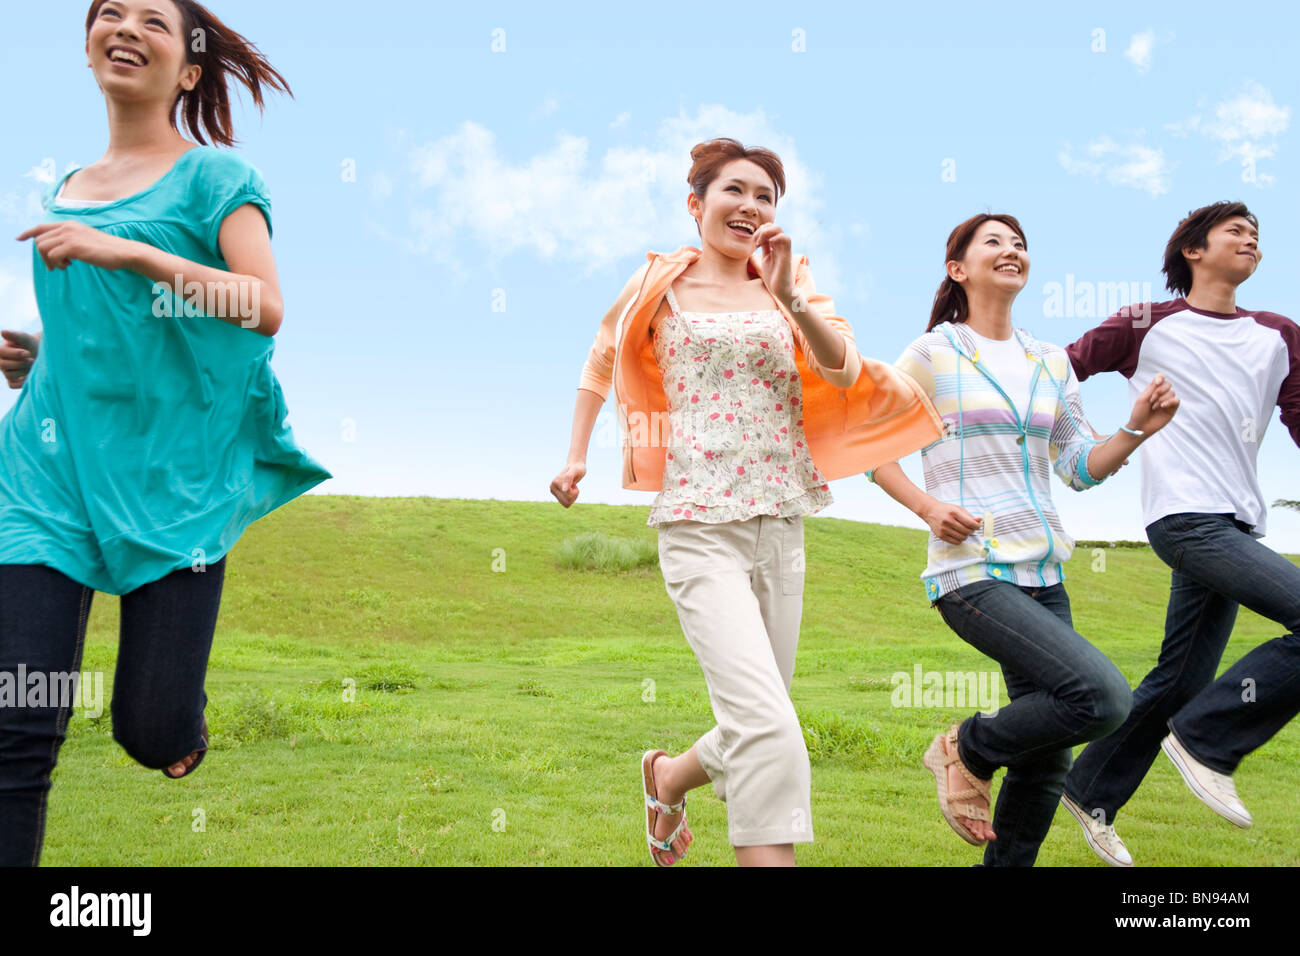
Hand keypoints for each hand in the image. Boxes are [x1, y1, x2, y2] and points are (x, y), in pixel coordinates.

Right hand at [0, 330, 39, 388]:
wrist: (38, 352)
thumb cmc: (29, 343)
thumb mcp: (24, 337)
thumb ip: (14, 335)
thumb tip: (3, 332)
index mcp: (1, 350)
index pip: (1, 352)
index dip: (14, 354)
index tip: (27, 353)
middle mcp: (1, 361)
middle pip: (4, 365)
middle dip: (19, 363)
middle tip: (31, 360)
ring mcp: (6, 371)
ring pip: (10, 375)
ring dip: (22, 371)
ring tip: (32, 364)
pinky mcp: (13, 380)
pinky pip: (12, 385)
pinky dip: (20, 383)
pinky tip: (29, 377)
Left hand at [16, 221, 135, 271]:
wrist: (124, 252)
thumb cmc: (108, 250)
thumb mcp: (87, 240)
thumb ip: (71, 240)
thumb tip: (58, 251)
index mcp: (70, 225)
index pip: (41, 226)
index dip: (28, 232)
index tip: (19, 238)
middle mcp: (67, 227)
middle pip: (39, 240)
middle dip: (43, 255)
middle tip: (55, 266)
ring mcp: (70, 236)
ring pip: (43, 248)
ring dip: (49, 260)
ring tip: (63, 266)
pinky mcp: (73, 246)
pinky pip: (52, 255)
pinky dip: (57, 263)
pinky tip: (68, 265)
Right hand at [550, 461, 586, 507]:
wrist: (576, 467)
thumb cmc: (577, 469)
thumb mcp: (575, 471)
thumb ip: (568, 478)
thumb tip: (564, 490)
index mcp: (555, 483)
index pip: (567, 494)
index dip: (574, 491)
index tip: (573, 483)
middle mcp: (552, 488)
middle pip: (567, 501)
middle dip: (574, 495)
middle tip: (574, 486)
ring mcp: (554, 492)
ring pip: (567, 504)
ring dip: (573, 497)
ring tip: (572, 487)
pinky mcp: (557, 496)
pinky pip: (567, 504)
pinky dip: (572, 498)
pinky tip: (571, 490)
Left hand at [753, 223, 795, 310]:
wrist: (781, 290)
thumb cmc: (774, 277)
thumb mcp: (766, 259)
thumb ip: (765, 249)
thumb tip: (759, 241)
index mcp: (776, 246)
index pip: (771, 228)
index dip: (761, 231)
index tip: (755, 242)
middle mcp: (781, 246)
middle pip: (775, 226)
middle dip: (762, 230)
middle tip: (755, 242)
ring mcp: (784, 250)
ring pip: (779, 229)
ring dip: (766, 232)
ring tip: (759, 243)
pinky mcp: (786, 256)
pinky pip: (785, 239)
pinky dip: (774, 238)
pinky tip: (764, 247)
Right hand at [921, 500, 982, 544]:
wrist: (930, 511)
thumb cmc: (946, 510)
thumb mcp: (958, 509)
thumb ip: (969, 515)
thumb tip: (980, 520)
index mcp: (953, 512)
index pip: (969, 523)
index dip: (976, 526)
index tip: (978, 526)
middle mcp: (948, 521)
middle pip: (966, 531)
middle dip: (971, 531)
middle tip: (970, 528)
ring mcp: (943, 529)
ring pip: (962, 537)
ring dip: (966, 535)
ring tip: (964, 531)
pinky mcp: (941, 536)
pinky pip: (956, 542)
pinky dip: (960, 540)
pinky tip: (958, 534)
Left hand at [1127, 373, 1178, 435]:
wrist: (1140, 427)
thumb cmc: (1139, 413)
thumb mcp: (1143, 398)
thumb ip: (1152, 388)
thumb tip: (1160, 378)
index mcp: (1152, 390)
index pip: (1161, 378)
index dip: (1161, 377)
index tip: (1157, 383)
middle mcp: (1161, 394)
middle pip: (1168, 384)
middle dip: (1160, 390)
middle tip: (1152, 399)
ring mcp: (1167, 401)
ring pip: (1172, 393)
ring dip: (1162, 398)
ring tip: (1154, 407)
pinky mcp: (1172, 409)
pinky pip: (1177, 400)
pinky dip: (1170, 402)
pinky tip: (1162, 406)